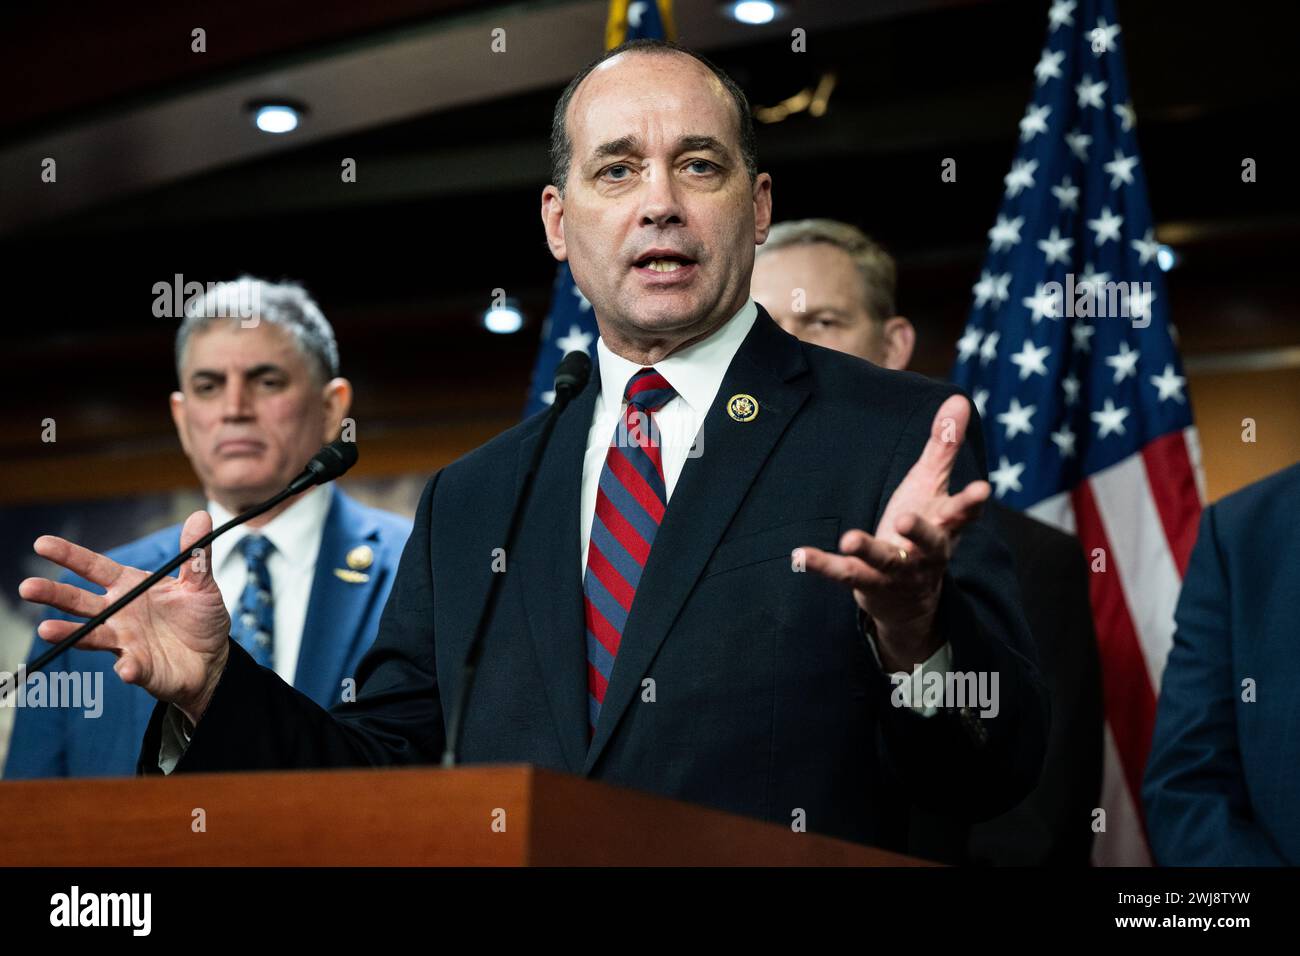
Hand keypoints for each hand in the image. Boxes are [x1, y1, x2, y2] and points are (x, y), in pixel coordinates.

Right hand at [18, 510, 231, 723]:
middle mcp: (119, 613)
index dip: (69, 556)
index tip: (42, 544)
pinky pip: (129, 667)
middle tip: (28, 587)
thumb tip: (200, 517)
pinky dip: (127, 667)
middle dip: (53, 594)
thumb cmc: (200, 618)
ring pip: (90, 635)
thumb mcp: (201, 584)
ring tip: (47, 629)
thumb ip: (195, 554)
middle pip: (79, 601)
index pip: (94, 567)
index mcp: (130, 586)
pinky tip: (126, 666)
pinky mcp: (139, 667)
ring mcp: (125, 641)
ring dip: (69, 632)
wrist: (214, 658)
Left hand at [797, 394, 989, 669]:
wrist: (909, 598)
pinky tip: (800, 555)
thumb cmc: (920, 529)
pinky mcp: (865, 582)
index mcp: (943, 525)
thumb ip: (942, 447)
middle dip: (920, 532)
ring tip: (849, 538)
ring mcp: (895, 571)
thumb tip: (957, 399)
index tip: (981, 490)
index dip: (971, 503)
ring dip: (867, 550)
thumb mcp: (930, 487)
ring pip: (884, 562)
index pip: (961, 513)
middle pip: (928, 542)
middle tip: (905, 519)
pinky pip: (842, 574)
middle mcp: (924, 552)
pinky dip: (821, 565)